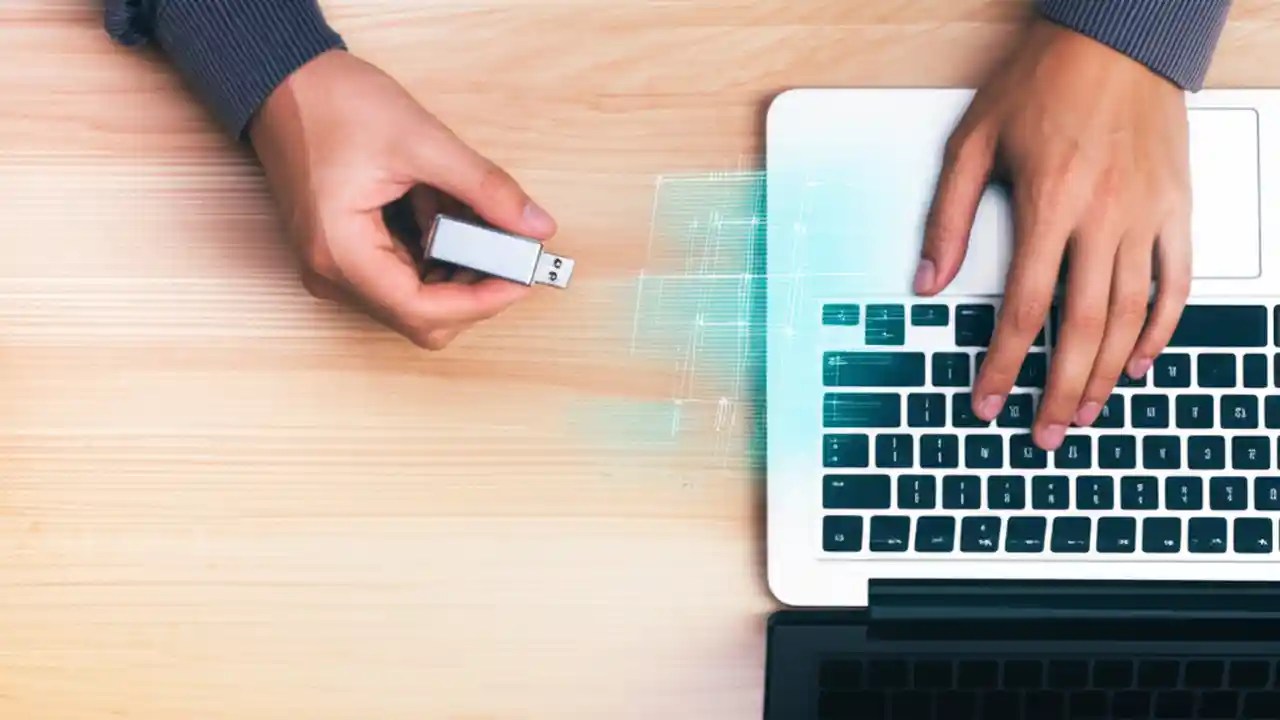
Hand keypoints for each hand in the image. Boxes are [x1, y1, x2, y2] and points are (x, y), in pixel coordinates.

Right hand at [248, 50, 557, 349]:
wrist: (279, 79)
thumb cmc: (330, 103)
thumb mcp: (422, 141)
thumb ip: (485, 189)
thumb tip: (536, 227)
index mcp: (341, 253)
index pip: (422, 311)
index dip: (481, 302)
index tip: (521, 276)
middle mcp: (332, 275)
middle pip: (421, 318)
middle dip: (474, 291)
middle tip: (511, 251)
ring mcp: (336, 268)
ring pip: (415, 301)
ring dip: (458, 272)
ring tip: (480, 223)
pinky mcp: (344, 255)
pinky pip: (401, 276)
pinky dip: (437, 256)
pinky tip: (449, 216)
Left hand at [916, 19, 1191, 449]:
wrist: (1119, 35)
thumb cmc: (1044, 80)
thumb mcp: (973, 142)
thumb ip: (949, 218)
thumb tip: (928, 283)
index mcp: (1050, 203)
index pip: (1024, 309)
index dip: (1001, 365)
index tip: (985, 400)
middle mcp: (1104, 216)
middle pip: (1083, 326)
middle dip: (1061, 390)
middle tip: (1044, 433)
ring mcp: (1148, 215)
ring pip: (1132, 315)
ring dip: (1108, 372)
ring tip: (1086, 412)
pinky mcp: (1176, 208)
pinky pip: (1175, 282)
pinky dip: (1162, 328)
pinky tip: (1141, 361)